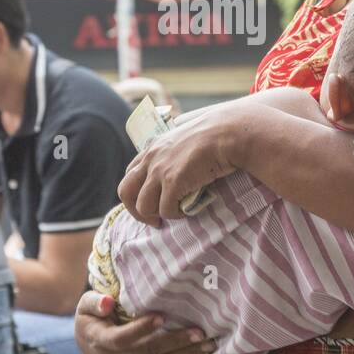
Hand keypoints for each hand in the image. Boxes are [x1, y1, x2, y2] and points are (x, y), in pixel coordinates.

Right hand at [73, 291, 214, 353]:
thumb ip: (95, 302)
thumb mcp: (86, 305)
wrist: (88, 345)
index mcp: (100, 341)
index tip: (162, 316)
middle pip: (149, 353)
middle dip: (176, 343)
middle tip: (200, 333)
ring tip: (208, 346)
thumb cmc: (92, 318)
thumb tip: (107, 302)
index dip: (142, 329)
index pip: (122, 339)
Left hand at [118, 100, 248, 223]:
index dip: (136, 194)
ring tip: (173, 215)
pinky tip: (188, 209)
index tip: (150, 204)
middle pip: (125, 192)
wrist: (228, 134)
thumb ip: (175, 144)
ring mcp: (160, 170)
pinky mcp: (173, 181)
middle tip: (154, 220)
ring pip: (143, 206)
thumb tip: (178, 148)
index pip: (130, 175)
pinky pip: (166, 210)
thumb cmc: (214, 134)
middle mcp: (151, 158)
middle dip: (136, 211)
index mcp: (152, 147)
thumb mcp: (186, 135)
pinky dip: (176, 215)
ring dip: (157, 215)